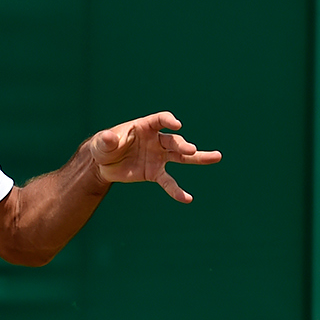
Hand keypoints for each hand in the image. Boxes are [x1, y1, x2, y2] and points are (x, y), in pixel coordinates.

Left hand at [89, 111, 221, 202]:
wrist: (103, 163)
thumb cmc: (104, 146)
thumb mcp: (102, 143)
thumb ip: (107, 140)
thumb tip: (107, 138)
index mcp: (145, 127)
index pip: (160, 120)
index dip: (168, 121)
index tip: (177, 124)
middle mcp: (156, 140)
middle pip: (173, 141)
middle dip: (182, 145)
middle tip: (191, 150)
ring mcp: (158, 156)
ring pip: (181, 157)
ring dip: (197, 157)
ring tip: (216, 157)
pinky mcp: (155, 172)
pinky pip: (168, 181)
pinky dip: (176, 191)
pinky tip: (187, 199)